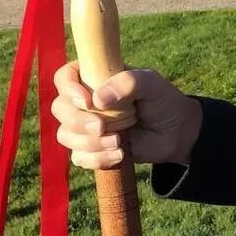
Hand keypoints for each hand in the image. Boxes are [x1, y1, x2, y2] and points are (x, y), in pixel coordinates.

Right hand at [52, 61, 202, 169]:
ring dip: (89, 142)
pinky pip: (79, 158)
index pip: (64, 77)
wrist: (176, 132)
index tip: (86, 101)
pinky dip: (97, 159)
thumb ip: (127, 83)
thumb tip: (97, 100)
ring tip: (119, 142)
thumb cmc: (161, 100)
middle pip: (59, 108)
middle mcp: (85, 101)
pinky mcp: (92, 149)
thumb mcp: (150, 83)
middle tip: (102, 126)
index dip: (68, 88)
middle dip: (77, 120)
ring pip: (65, 135)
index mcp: (93, 77)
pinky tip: (120, 154)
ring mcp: (86, 126)